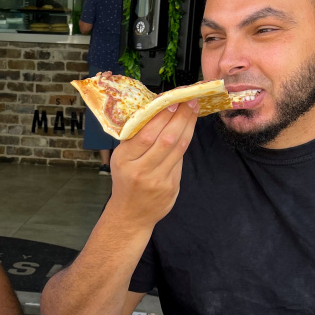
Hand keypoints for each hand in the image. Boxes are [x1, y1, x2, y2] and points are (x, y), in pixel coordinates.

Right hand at [106, 100, 198, 226]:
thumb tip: (156, 110)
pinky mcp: (171, 187)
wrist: (130, 214)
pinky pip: (180, 160)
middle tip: (190, 100)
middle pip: (167, 139)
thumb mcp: (120, 159)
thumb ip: (135, 139)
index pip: (146, 134)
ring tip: (193, 110)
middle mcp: (141, 171)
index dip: (162, 116)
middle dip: (181, 116)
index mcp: (124, 160)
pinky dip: (185, 141)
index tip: (172, 100)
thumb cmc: (125, 180)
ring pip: (178, 148)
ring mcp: (158, 181)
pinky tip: (188, 129)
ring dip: (188, 126)